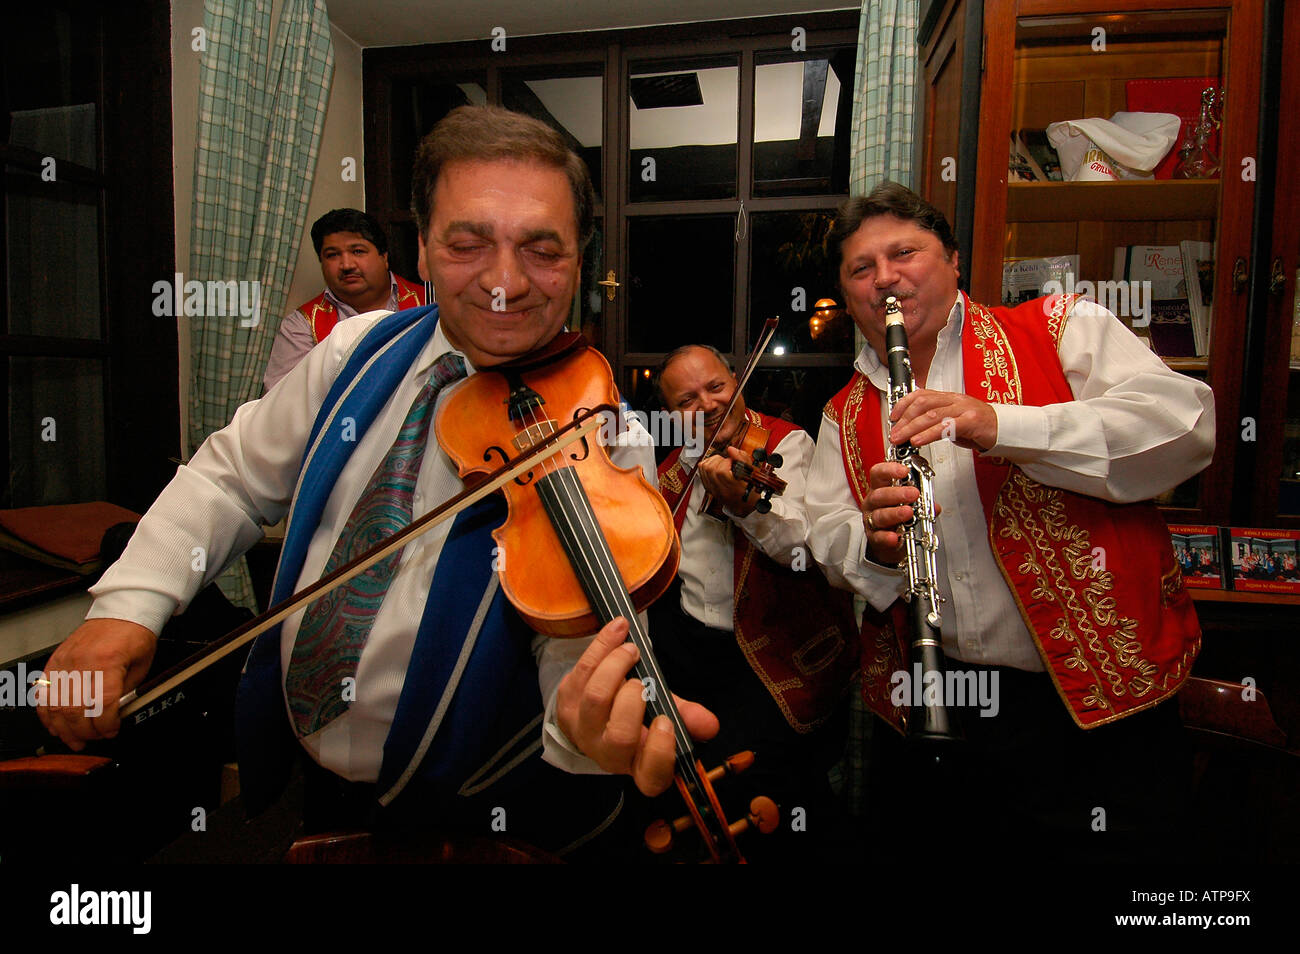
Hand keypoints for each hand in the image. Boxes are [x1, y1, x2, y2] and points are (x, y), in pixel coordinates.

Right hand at [36, 618, 156, 750]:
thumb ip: (126, 693)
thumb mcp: (141, 666)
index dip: (105, 724)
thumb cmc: (134, 635)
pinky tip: (56, 725)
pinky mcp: (55, 662)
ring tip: (74, 740)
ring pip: (55, 705)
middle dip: (85, 731)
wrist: (122, 611)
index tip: (111, 731)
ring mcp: (65, 662)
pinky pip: (43, 693)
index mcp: (108, 661)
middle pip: (75, 708)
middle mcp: (82, 662)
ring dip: (64, 729)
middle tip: (94, 738)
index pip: (101, 703)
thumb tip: (115, 717)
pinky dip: (47, 713)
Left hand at [555, 617, 718, 795]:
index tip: (666, 721)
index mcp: (639, 763)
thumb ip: (686, 718)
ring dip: (616, 665)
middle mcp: (608, 754)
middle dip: (634, 700)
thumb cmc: (634, 715)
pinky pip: (581, 671)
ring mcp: (582, 730)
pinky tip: (617, 630)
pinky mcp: (565, 703)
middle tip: (642, 680)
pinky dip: (602, 645)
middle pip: (620, 736)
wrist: (592, 711)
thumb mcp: (663, 715)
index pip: (651, 776)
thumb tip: (710, 723)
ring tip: (631, 649)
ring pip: (596, 698)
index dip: (660, 751)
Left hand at [697, 447, 760, 517]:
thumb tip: (731, 450)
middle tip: (727, 462)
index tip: (733, 461)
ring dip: (712, 462)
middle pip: (710, 469)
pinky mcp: (709, 489)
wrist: (746, 506)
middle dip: (719, 460)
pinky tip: (715, 467)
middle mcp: (721, 490)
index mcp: (734, 488)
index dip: (727, 461)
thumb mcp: (752, 474)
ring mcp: (714, 490)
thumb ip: (743, 459)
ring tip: (721, 463)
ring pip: (703, 470)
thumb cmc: (751, 491)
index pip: (721, 471)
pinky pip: (701, 474)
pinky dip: (706, 467)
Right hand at [861, 461, 942, 565]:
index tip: (904, 471)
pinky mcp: (873, 537)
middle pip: (879, 494)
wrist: (892, 543)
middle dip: (897, 493)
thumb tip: (934, 506)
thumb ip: (923, 503)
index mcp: (881, 489)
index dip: (890, 470)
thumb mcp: (911, 505)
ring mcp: (871, 520)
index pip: (879, 474)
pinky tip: (895, 537)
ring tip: (909, 512)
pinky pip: (878, 537)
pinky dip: (886, 537)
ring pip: (879, 515)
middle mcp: (874, 503)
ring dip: (895, 513)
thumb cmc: (899, 518)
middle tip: (914, 494)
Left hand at [889, 389, 996, 451]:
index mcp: (949, 398)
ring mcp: (964, 409)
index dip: (904, 403)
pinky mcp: (972, 421)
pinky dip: (929, 434)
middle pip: (923, 404)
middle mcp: (955, 400)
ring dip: (912, 428)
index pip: (921, 394)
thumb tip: (914, 427)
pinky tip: (918, 441)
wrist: (1005, 429)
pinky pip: (947, 426)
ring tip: (900, 439)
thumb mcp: (953, 420)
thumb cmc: (978, 427)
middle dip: (905, 419)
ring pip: (932, 415)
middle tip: (893, 434)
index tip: (892, 416)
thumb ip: (936, 420)